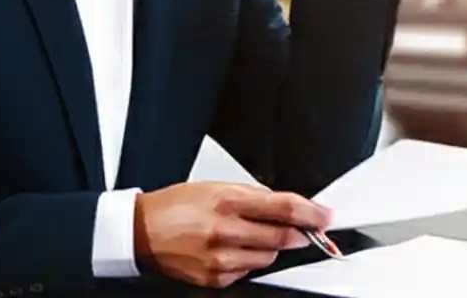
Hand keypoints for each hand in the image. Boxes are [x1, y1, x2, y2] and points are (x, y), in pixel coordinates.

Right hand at [133, 181, 330, 288]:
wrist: (142, 232)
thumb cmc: (177, 206)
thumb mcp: (216, 187)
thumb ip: (254, 195)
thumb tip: (287, 206)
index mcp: (228, 202)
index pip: (284, 207)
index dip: (311, 213)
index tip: (325, 216)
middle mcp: (225, 232)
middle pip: (282, 237)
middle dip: (300, 233)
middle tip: (306, 229)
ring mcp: (220, 259)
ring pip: (269, 258)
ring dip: (272, 248)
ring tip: (252, 235)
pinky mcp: (214, 279)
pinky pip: (248, 272)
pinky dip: (249, 261)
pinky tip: (233, 249)